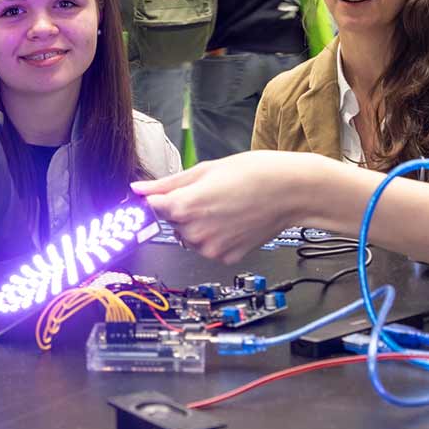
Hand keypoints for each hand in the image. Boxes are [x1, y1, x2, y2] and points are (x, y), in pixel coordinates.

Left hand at [132, 151, 309, 263]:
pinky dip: (215, 236)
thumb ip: (167, 184)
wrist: (290, 192)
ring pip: (189, 236)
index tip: (159, 196)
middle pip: (171, 222)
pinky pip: (208, 247)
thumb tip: (138, 189)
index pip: (150, 208)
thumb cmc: (254, 174)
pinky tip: (232, 220)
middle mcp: (194, 233)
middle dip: (181, 209)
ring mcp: (210, 249)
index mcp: (184, 207)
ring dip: (197, 224)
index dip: (156, 199)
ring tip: (223, 205)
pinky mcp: (225, 258)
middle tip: (208, 193)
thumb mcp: (205, 170)